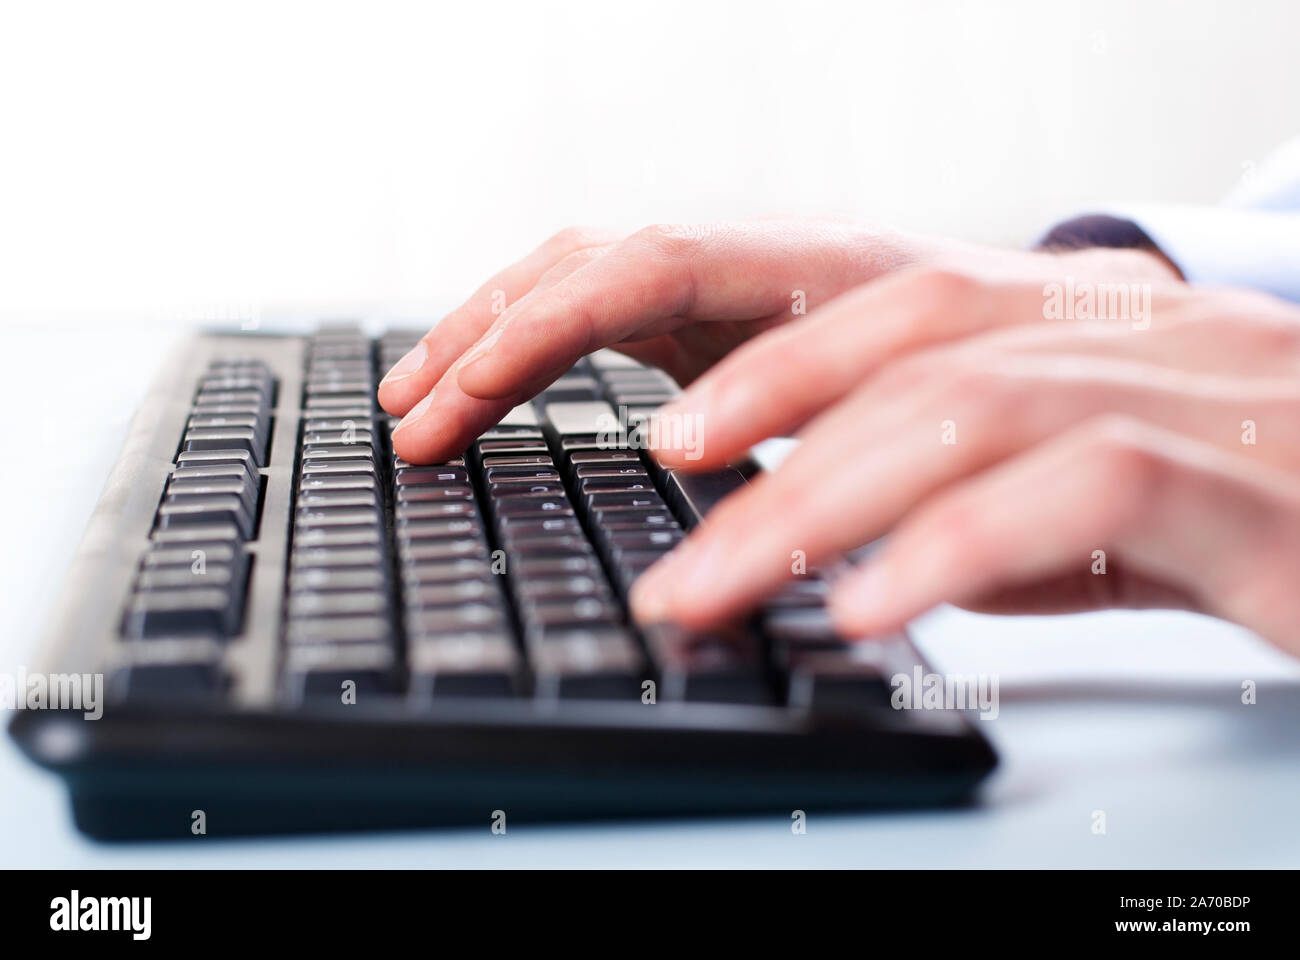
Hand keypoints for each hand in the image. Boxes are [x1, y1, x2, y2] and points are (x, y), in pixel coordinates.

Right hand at [377, 219, 1177, 463]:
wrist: (1061, 335)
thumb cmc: (1013, 385)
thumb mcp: (948, 427)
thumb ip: (853, 464)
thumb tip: (740, 539)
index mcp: (820, 268)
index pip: (649, 274)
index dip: (550, 339)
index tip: (473, 413)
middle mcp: (762, 258)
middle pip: (592, 261)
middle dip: (487, 337)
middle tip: (414, 419)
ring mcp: (734, 281)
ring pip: (583, 273)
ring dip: (489, 329)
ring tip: (414, 397)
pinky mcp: (721, 314)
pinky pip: (604, 305)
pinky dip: (533, 339)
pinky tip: (489, 379)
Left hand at [629, 276, 1299, 657]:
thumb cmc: (1274, 515)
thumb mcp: (1107, 498)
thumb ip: (987, 498)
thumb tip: (857, 547)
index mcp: (1089, 325)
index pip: (898, 302)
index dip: (773, 358)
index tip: (674, 438)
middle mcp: (1142, 335)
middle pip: (915, 343)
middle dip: (767, 435)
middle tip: (668, 535)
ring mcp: (1206, 397)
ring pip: (979, 407)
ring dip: (825, 500)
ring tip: (721, 582)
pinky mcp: (1263, 490)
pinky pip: (1090, 492)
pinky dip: (960, 547)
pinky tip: (872, 608)